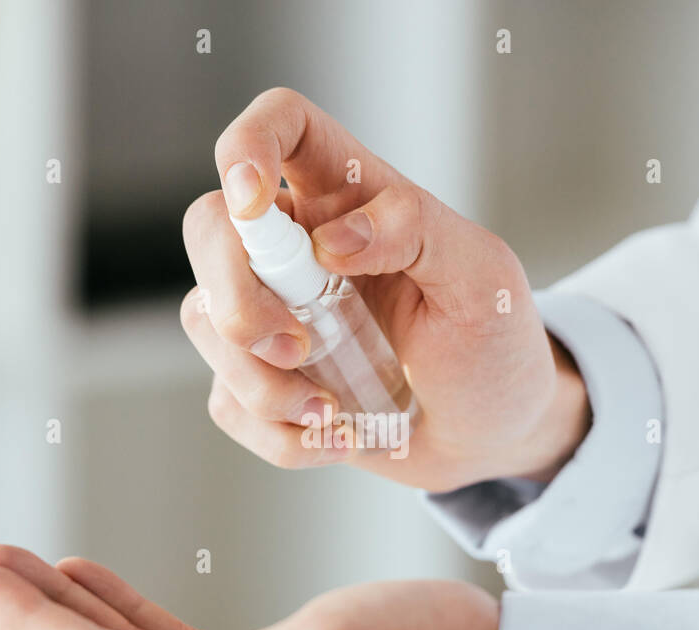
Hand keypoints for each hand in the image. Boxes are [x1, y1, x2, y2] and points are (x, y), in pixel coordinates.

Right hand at [182, 87, 588, 492]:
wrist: (492, 431)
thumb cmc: (492, 343)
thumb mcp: (482, 278)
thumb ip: (417, 231)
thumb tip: (333, 239)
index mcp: (349, 196)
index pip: (280, 125)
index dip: (247, 145)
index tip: (253, 202)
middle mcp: (298, 245)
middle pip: (210, 228)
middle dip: (235, 299)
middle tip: (298, 349)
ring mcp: (273, 312)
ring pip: (206, 322)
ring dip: (262, 385)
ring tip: (334, 414)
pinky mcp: (264, 378)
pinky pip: (229, 402)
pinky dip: (281, 434)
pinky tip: (338, 434)